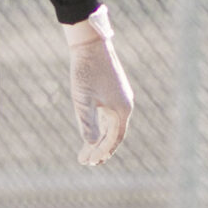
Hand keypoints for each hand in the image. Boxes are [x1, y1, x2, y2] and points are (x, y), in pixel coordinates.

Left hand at [63, 6, 132, 164]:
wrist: (90, 44)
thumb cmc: (86, 71)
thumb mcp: (82, 99)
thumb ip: (87, 122)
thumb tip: (90, 144)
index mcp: (122, 109)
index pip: (115, 139)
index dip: (103, 152)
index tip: (90, 163)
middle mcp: (124, 105)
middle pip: (113, 134)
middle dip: (99, 149)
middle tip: (85, 163)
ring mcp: (120, 98)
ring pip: (110, 125)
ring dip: (99, 139)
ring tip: (85, 153)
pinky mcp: (113, 91)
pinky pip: (108, 115)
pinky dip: (100, 126)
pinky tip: (90, 132)